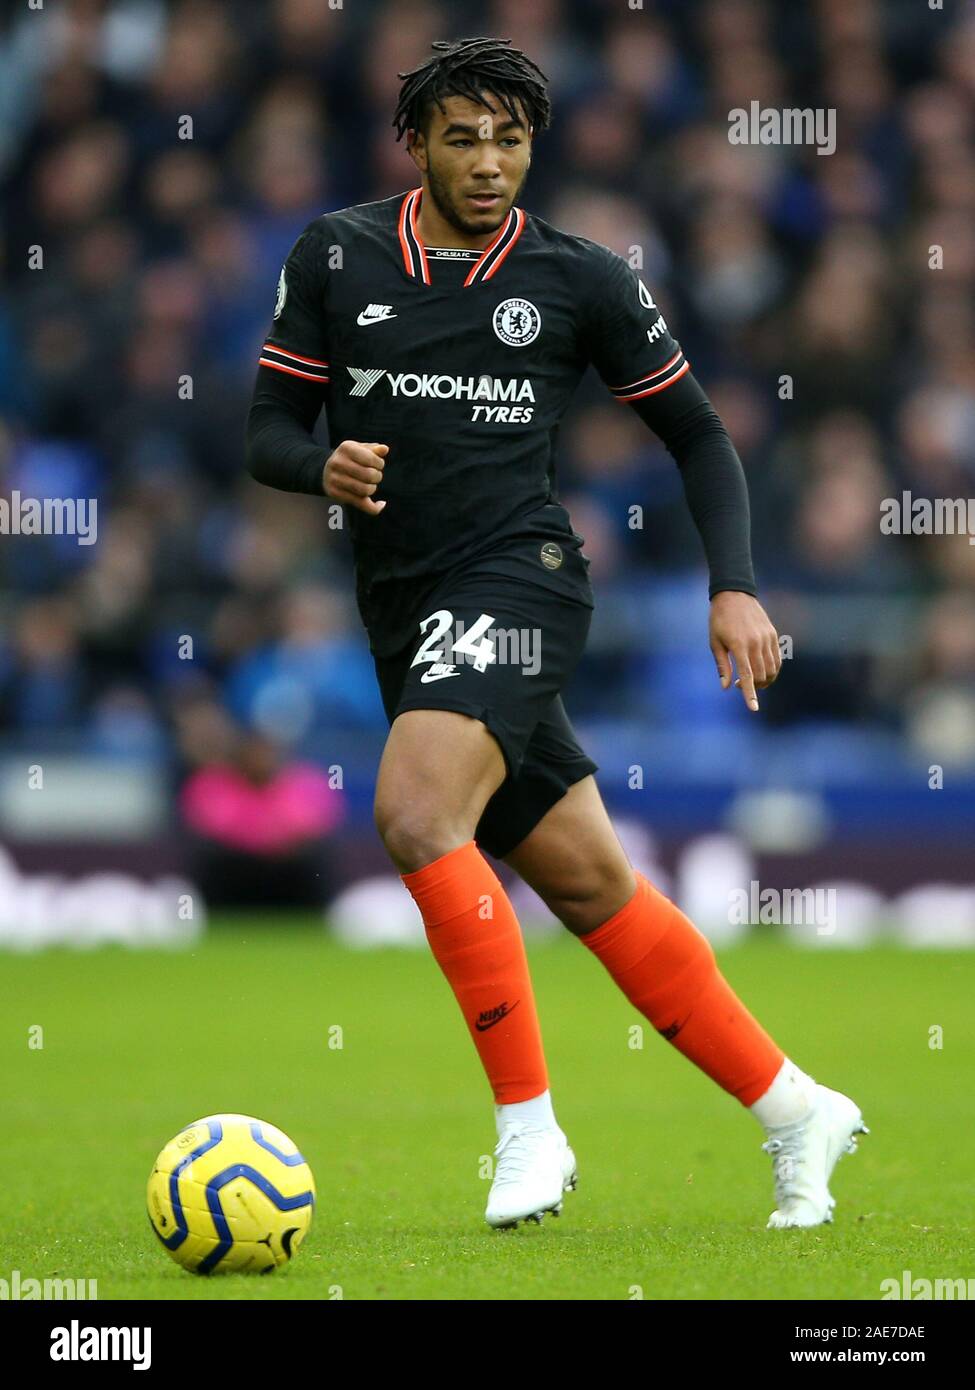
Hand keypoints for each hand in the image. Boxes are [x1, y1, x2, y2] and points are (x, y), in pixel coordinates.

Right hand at [323, 440, 388, 514]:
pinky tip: (380, 504)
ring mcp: (334, 479)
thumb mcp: (361, 449)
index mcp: (346, 448)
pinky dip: (374, 507)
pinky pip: (360, 503)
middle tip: (375, 476)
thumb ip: (374, 449)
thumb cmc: (350, 459)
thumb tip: (385, 449)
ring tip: (371, 485)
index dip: (380, 464)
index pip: (371, 459)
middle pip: (369, 475)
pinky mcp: (335, 493)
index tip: (378, 465)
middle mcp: (337, 462)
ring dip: (373, 489)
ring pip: (365, 490)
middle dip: (377, 477)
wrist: (326, 471)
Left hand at [709, 590, 780, 711]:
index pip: (747, 676)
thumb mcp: (714, 643)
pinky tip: (761, 669)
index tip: (753, 709)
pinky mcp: (773, 635)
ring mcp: (767, 638)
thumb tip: (726, 687)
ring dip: (764, 680)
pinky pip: (777, 659)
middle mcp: (756, 643)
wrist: (734, 595)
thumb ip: (722, 666)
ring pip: (772, 669)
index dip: (750, 694)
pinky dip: (772, 669)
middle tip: (740, 686)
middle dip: (753, 687)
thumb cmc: (719, 620)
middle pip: (762, 675)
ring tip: (751, 679)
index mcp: (739, 645)